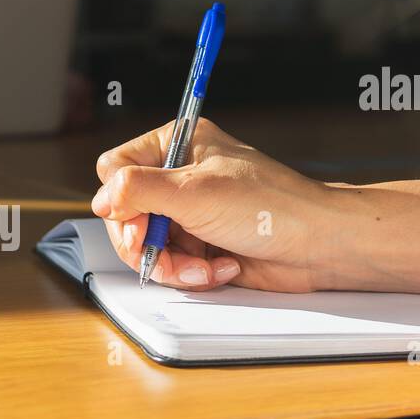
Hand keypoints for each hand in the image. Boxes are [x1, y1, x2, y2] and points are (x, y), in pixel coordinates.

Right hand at [90, 118, 335, 290]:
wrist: (318, 246)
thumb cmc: (272, 206)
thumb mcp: (194, 191)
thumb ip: (137, 190)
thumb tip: (101, 198)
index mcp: (176, 146)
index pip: (115, 168)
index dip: (120, 200)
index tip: (138, 221)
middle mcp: (179, 177)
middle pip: (124, 214)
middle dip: (146, 241)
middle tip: (161, 250)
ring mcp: (189, 213)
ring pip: (146, 245)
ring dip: (173, 263)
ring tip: (203, 265)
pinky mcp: (200, 244)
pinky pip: (172, 264)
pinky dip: (193, 273)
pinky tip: (221, 266)